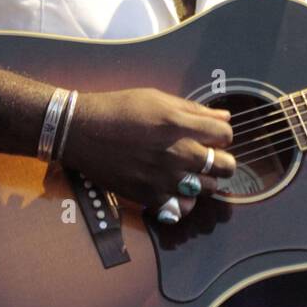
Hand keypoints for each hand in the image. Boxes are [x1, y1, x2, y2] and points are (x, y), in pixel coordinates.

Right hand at [58, 88, 236, 216]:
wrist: (80, 131)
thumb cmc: (119, 110)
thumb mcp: (158, 98)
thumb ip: (194, 110)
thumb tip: (224, 116)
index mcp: (180, 124)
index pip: (226, 134)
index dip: (221, 134)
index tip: (211, 136)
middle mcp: (177, 153)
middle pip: (226, 166)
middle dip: (222, 160)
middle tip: (208, 157)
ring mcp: (165, 178)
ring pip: (208, 189)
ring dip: (204, 181)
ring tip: (189, 173)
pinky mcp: (149, 196)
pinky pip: (182, 208)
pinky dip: (183, 201)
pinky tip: (175, 190)